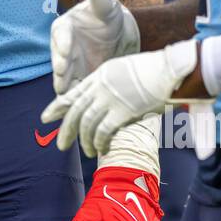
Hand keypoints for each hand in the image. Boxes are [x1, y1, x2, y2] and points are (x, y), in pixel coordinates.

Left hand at [42, 40, 198, 156]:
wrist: (173, 67)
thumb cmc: (158, 71)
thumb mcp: (130, 73)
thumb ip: (117, 88)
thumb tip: (115, 101)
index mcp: (102, 74)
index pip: (74, 92)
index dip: (58, 106)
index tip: (47, 117)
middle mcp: (101, 85)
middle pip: (75, 110)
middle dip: (66, 129)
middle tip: (60, 145)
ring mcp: (110, 98)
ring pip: (86, 123)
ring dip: (84, 141)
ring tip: (87, 152)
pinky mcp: (122, 110)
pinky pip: (103, 131)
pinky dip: (100, 142)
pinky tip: (101, 150)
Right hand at [50, 0, 139, 94]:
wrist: (117, 34)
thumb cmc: (108, 15)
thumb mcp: (107, 6)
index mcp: (65, 26)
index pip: (60, 35)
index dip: (62, 45)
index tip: (65, 55)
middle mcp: (62, 48)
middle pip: (59, 61)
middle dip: (60, 72)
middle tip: (62, 83)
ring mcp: (69, 65)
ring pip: (64, 79)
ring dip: (66, 89)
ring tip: (68, 100)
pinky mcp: (78, 78)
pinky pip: (74, 90)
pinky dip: (76, 99)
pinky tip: (79, 108)